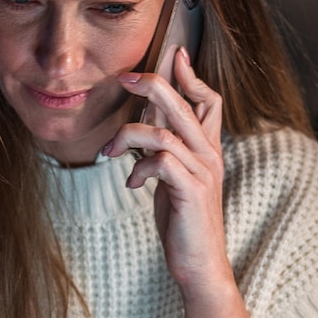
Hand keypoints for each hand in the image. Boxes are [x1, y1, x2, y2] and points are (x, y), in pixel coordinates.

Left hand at [99, 49, 251, 317]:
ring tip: (109, 152)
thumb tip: (143, 120)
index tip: (172, 53)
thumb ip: (163, 148)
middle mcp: (209, 155)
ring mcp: (202, 173)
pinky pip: (161, 163)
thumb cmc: (183, 221)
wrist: (200, 265)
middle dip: (154, 84)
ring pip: (166, 132)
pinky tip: (131, 183)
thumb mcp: (171, 177)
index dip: (190, 75)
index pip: (208, 100)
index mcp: (207, 148)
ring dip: (129, 136)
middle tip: (124, 77)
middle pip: (186, 104)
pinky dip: (139, 168)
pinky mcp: (191, 193)